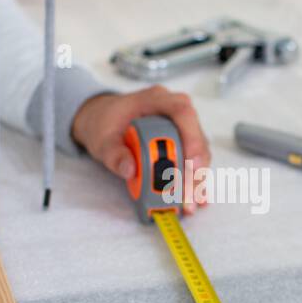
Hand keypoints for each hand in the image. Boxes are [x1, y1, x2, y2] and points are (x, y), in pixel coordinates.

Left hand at [71, 85, 210, 214]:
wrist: (104, 118)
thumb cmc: (106, 122)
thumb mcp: (102, 138)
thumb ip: (113, 153)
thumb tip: (129, 169)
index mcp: (155, 100)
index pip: (182, 111)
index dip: (192, 136)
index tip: (191, 163)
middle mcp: (173, 111)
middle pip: (197, 136)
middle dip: (197, 168)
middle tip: (190, 195)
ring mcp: (180, 127)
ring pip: (199, 151)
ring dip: (197, 179)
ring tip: (191, 203)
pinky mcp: (181, 142)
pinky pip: (193, 161)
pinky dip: (194, 181)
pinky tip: (197, 199)